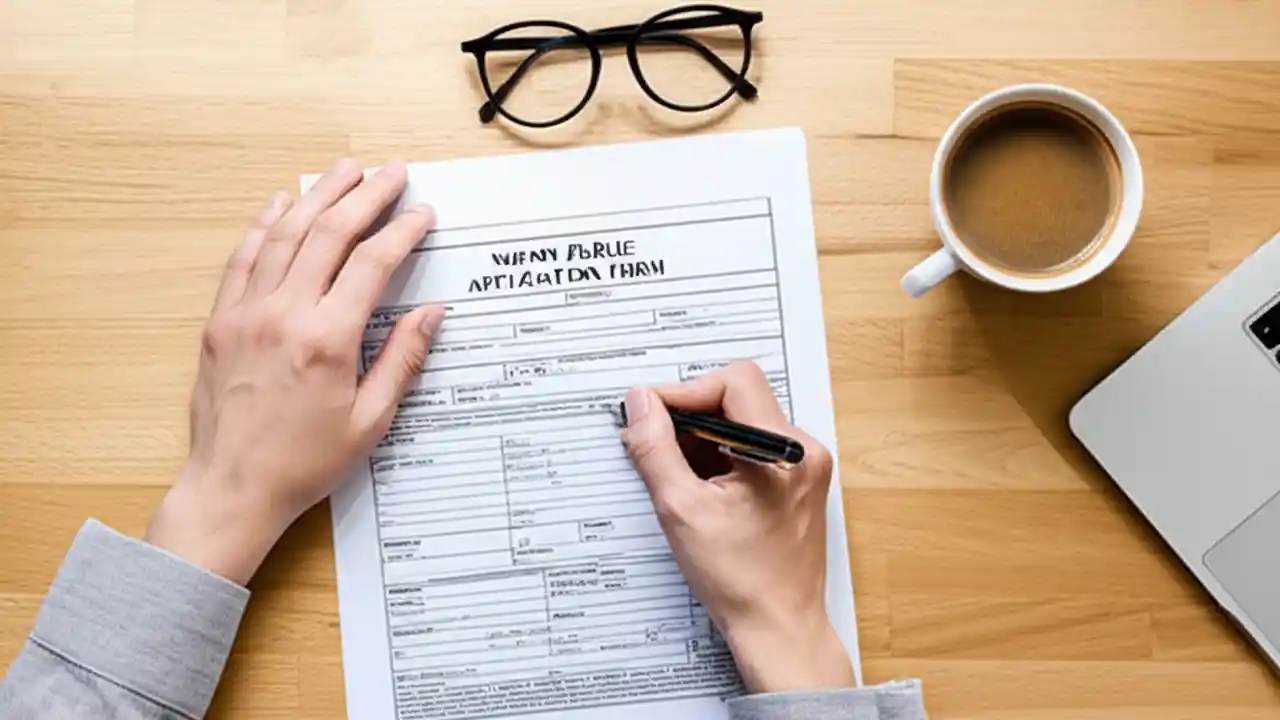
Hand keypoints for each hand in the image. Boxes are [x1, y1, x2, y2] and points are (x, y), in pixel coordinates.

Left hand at [146, 159, 444, 584]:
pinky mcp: (221, 322)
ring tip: (346, 171)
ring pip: (285, 234)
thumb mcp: (371, 420)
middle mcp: (285, 315)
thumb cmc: (304, 463)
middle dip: (366, 197)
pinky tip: (281, 202)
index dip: (403, 232)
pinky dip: (264, 224)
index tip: (423, 214)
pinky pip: (244, 258)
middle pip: (330, 234)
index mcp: (328, 341)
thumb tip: (432, 313)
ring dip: (318, 196)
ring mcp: (247, 313)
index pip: (373, 264)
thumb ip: (402, 359)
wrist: (231, 488)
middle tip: (392, 173)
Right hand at [621, 362, 853, 693]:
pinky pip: (752, 448)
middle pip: (739, 398)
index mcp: (782, 451)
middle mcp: (802, 451)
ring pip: (743, 422)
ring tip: (678, 477)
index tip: (649, 413)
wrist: (778, 627)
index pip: (733, 381)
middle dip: (691, 417)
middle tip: (654, 444)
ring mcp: (803, 467)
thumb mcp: (681, 509)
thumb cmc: (740, 580)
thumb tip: (640, 404)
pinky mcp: (796, 482)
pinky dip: (720, 457)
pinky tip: (700, 490)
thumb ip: (655, 449)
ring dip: (703, 439)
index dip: (685, 392)